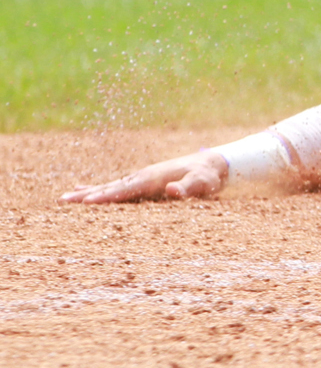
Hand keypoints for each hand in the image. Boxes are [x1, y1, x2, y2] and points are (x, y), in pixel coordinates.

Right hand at [62, 150, 227, 202]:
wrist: (211, 164)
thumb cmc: (207, 177)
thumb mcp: (203, 184)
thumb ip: (188, 188)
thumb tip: (171, 190)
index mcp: (153, 179)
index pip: (126, 190)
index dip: (107, 197)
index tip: (86, 203)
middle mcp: (142, 177)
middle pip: (110, 187)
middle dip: (87, 195)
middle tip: (62, 201)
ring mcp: (141, 178)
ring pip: (110, 186)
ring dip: (88, 192)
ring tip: (64, 198)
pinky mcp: (142, 181)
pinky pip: (117, 187)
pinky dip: (100, 189)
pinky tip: (84, 190)